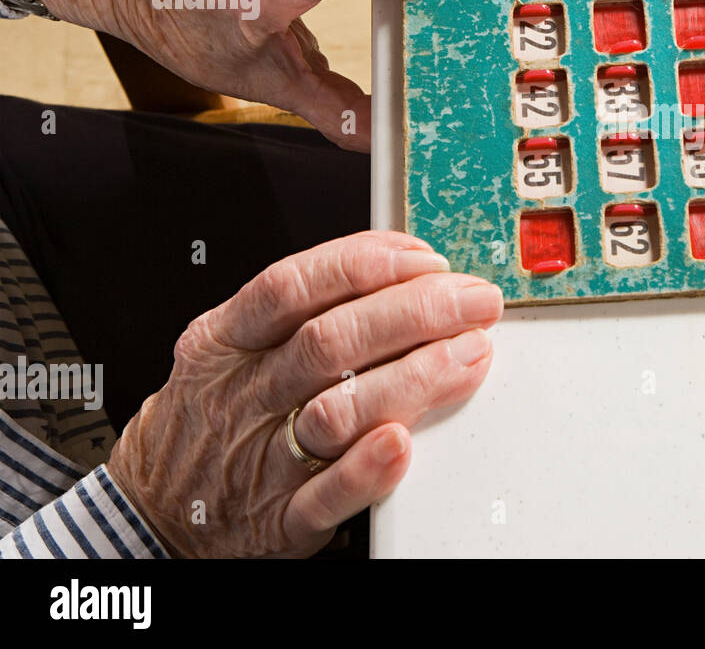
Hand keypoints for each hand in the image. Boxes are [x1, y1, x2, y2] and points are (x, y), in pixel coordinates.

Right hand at [105, 230, 503, 557]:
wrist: (153, 508)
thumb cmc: (215, 410)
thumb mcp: (232, 345)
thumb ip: (306, 309)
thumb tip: (408, 271)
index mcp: (226, 341)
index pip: (293, 286)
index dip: (366, 264)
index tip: (426, 259)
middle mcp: (243, 395)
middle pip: (329, 342)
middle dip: (415, 314)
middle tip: (475, 303)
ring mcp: (258, 459)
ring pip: (336, 413)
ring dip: (411, 380)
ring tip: (468, 357)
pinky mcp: (278, 521)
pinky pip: (324, 497)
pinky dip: (367, 470)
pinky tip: (404, 444)